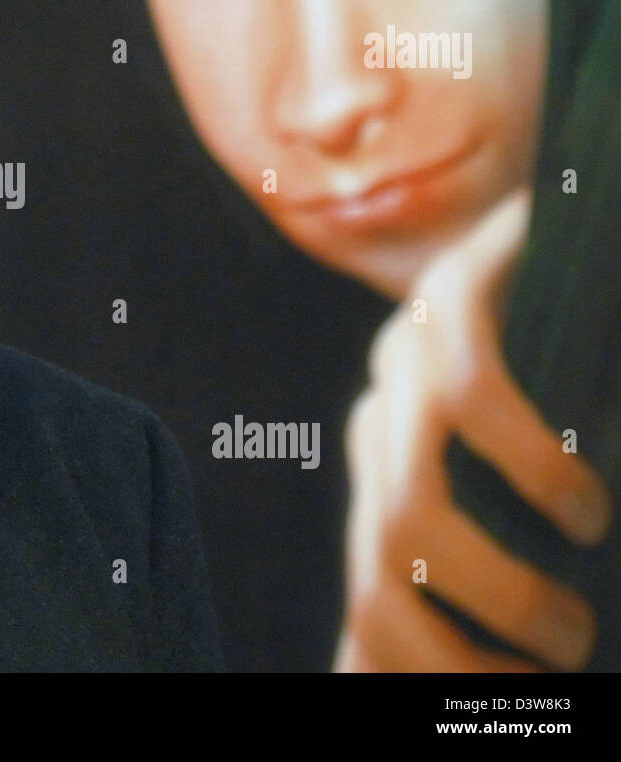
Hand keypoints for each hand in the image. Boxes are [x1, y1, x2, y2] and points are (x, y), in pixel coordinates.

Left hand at [334, 188, 610, 671]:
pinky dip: (531, 472)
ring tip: (569, 623)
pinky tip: (582, 506)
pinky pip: (468, 395)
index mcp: (388, 483)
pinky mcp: (447, 299)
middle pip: (376, 578)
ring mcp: (401, 365)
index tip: (491, 716)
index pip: (367, 608)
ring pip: (412, 509)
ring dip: (498, 592)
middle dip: (452, 664)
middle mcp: (379, 429)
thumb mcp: (524, 492)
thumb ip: (505, 562)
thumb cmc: (567, 380)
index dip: (409, 679)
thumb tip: (523, 667)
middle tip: (546, 681)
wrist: (565, 236)